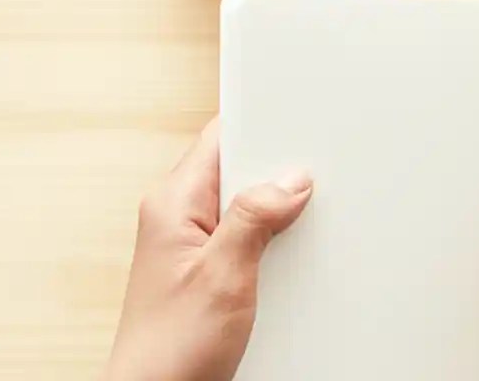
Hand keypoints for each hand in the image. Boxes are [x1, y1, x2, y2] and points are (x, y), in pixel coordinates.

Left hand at [104, 118, 312, 380]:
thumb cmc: (169, 350)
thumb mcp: (223, 276)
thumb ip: (255, 218)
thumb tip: (290, 179)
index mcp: (173, 203)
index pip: (222, 137)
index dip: (264, 128)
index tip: (302, 136)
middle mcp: (179, 216)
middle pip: (240, 168)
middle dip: (278, 176)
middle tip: (309, 192)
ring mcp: (192, 242)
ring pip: (247, 204)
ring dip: (277, 214)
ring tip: (299, 230)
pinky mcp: (207, 267)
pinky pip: (247, 235)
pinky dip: (272, 242)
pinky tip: (286, 257)